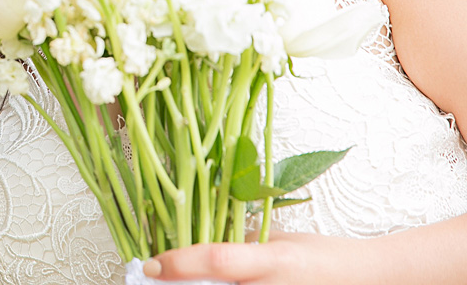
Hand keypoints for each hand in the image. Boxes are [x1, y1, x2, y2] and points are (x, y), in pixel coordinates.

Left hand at [142, 232, 376, 284]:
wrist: (370, 280)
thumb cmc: (320, 255)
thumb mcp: (274, 239)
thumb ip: (234, 243)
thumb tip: (189, 245)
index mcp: (273, 260)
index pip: (217, 260)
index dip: (180, 263)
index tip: (150, 264)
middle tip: (155, 279)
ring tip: (178, 283)